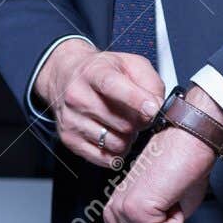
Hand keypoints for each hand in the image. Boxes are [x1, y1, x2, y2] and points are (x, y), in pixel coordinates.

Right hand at [34, 38, 164, 167]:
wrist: (65, 77)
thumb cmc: (100, 71)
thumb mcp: (129, 64)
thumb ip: (149, 82)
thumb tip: (158, 107)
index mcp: (94, 73)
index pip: (113, 86)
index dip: (136, 100)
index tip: (153, 110)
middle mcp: (78, 96)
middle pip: (123, 122)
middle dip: (139, 122)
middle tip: (137, 114)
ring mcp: (72, 120)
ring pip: (117, 144)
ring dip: (129, 138)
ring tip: (123, 124)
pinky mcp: (70, 140)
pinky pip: (106, 159)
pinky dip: (117, 151)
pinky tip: (113, 135)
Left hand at [102, 85, 222, 222]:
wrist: (189, 143)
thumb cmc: (182, 172)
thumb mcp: (164, 216)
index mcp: (115, 218)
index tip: (170, 220)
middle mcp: (112, 216)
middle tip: (172, 211)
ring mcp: (121, 213)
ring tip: (172, 202)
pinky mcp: (135, 211)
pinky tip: (172, 200)